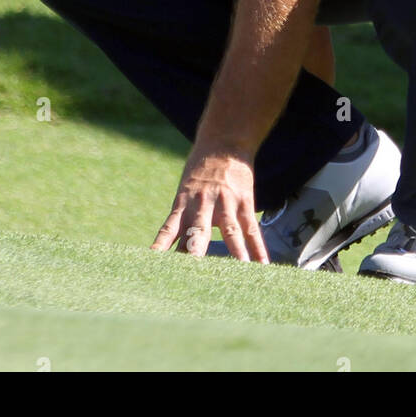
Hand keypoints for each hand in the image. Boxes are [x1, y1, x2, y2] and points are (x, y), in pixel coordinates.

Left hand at [151, 149, 267, 262]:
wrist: (222, 141)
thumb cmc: (199, 173)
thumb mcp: (184, 193)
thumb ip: (181, 223)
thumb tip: (168, 251)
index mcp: (183, 204)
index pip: (168, 230)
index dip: (160, 248)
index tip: (153, 267)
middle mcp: (202, 205)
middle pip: (197, 232)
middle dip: (193, 253)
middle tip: (189, 275)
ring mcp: (225, 203)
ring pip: (230, 231)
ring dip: (235, 252)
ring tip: (238, 271)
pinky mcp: (244, 201)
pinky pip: (251, 228)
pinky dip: (258, 248)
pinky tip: (262, 264)